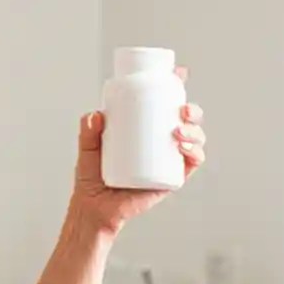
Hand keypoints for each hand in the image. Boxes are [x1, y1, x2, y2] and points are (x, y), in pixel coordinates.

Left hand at [70, 66, 205, 235]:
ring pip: (193, 139)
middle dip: (191, 110)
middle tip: (181, 110)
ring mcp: (167, 159)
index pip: (164, 103)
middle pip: (185, 119)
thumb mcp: (87, 149)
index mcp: (144, 128)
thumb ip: (87, 132)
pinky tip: (187, 149)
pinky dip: (196, 154)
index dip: (176, 86)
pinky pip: (191, 163)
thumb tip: (96, 115)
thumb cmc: (92, 177)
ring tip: (179, 132)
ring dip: (195, 131)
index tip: (179, 74)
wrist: (96, 209)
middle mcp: (160, 141)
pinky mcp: (171, 178)